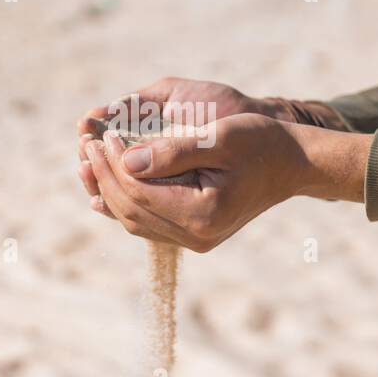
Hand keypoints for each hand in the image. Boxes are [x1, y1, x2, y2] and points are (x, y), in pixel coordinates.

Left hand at [82, 113, 310, 251]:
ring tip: (86, 164)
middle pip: (131, 210)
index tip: (100, 136)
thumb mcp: (218, 138)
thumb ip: (172, 151)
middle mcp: (197, 236)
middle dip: (104, 177)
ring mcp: (195, 240)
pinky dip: (124, 205)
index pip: (139, 193)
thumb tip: (125, 159)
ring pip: (135, 221)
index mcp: (203, 214)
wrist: (291, 163)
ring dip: (108, 192)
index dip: (113, 164)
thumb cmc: (259, 142)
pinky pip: (148, 224)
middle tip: (86, 144)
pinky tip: (104, 187)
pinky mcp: (194, 234)